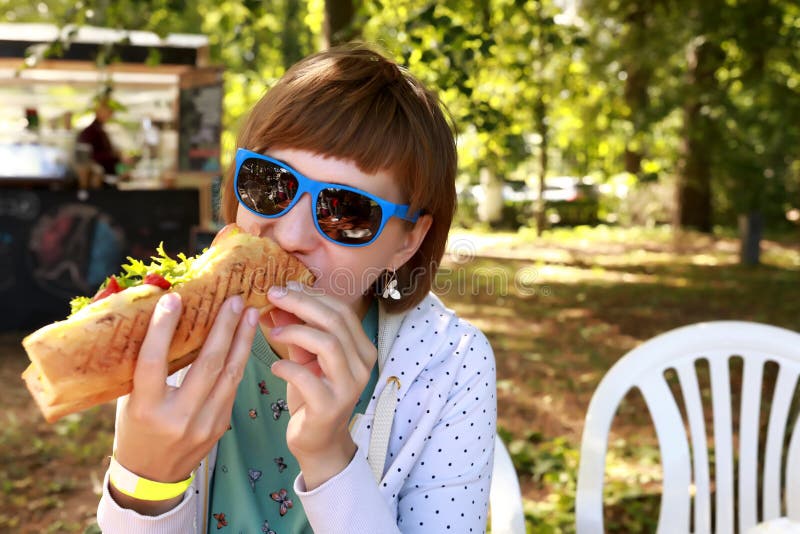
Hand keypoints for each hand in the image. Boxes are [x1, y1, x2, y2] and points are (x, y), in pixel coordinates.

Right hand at [111, 293, 258, 513]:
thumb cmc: (134, 428)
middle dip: (224, 328)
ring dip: (242, 340)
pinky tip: (245, 339)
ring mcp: (204, 424)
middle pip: (207, 364)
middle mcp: (178, 417)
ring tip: (249, 314)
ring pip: (230, 374)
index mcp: (146, 408)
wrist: (151, 476)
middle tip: (234, 300)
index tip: (173, 298)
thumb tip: (154, 317)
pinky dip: (240, 360)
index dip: (162, 329)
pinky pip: (233, 387)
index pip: (154, 362)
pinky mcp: (221, 425)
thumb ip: (141, 364)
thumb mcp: (128, 399)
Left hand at [266, 283, 376, 489]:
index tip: (283, 287)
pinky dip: (286, 367)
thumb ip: (296, 330)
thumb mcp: (305, 357)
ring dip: (295, 331)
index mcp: (362, 349)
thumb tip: (276, 301)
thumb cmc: (313, 395)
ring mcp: (349, 386)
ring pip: (327, 344)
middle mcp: (363, 365)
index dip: (311, 295)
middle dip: (301, 303)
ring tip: (272, 332)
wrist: (318, 441)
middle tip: (273, 295)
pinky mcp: (330, 406)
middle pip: (335, 321)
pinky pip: (307, 377)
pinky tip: (274, 366)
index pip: (341, 310)